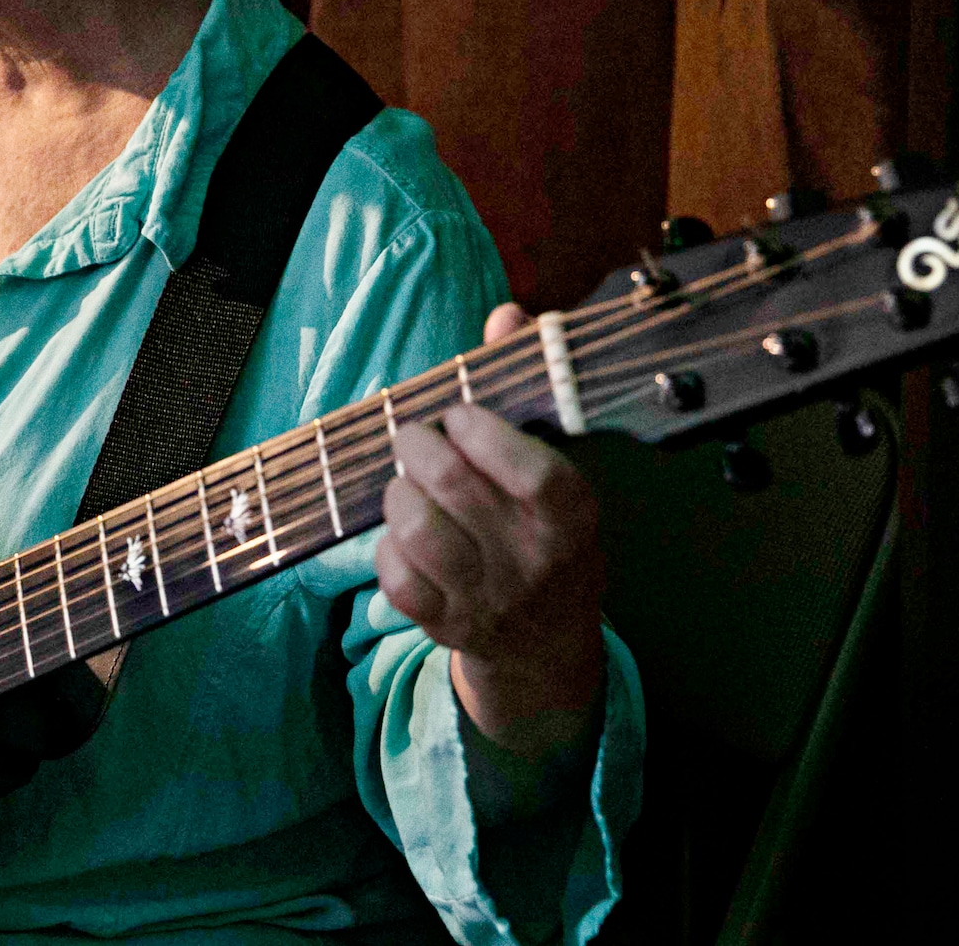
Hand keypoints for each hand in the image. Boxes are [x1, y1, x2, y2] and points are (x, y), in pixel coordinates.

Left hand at [374, 303, 607, 757]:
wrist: (547, 642)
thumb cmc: (544, 530)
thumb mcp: (556, 467)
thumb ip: (524, 387)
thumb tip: (507, 315)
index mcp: (573, 518)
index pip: (535, 475)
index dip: (485, 434)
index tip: (459, 414)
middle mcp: (535, 562)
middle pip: (457, 490)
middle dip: (418, 446)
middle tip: (412, 436)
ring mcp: (489, 598)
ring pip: (420, 533)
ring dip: (398, 494)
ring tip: (406, 483)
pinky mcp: (446, 626)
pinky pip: (396, 579)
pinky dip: (386, 549)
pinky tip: (401, 534)